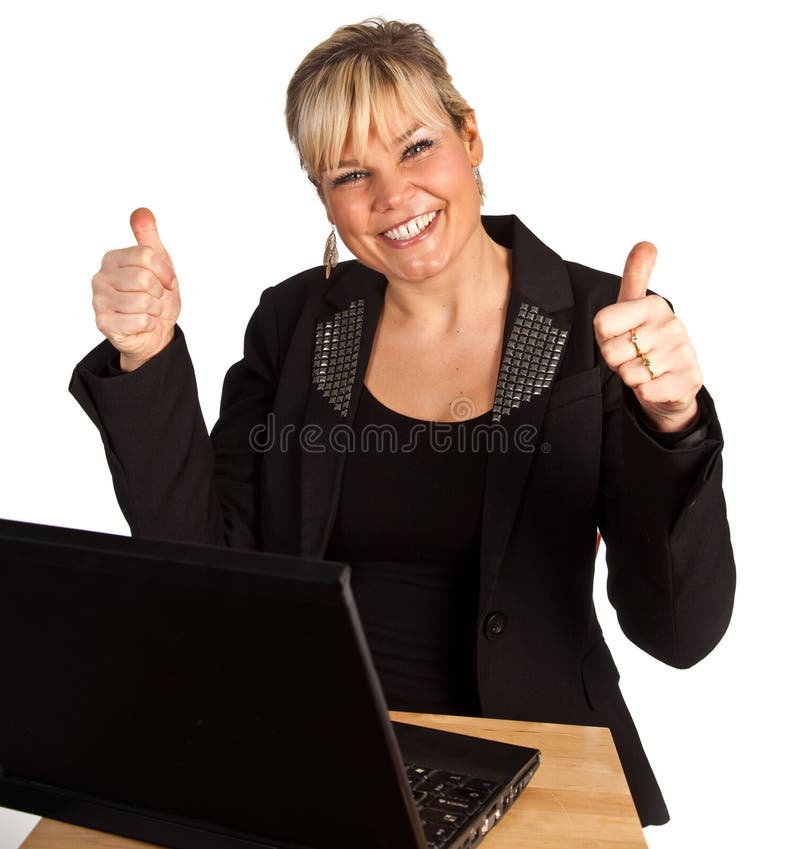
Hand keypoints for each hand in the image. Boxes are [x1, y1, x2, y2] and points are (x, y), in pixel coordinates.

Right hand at [91, 208, 180, 371]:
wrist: (153, 332)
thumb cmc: (155, 297)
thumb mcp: (158, 265)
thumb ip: (149, 239)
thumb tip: (142, 212)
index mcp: (112, 258)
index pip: (147, 256)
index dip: (165, 273)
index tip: (166, 282)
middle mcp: (100, 277)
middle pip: (145, 279)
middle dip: (160, 293)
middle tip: (155, 298)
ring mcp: (99, 300)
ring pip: (144, 302)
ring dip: (155, 310)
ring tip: (148, 311)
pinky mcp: (103, 323)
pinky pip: (140, 321)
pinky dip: (149, 324)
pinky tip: (141, 324)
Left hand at [593, 242, 702, 431]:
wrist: (672, 382)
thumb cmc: (645, 342)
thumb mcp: (633, 308)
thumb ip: (634, 277)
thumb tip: (646, 244)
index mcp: (654, 305)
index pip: (602, 326)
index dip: (605, 338)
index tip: (621, 336)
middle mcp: (672, 325)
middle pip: (612, 353)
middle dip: (618, 360)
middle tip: (635, 356)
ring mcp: (682, 353)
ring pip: (628, 374)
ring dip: (632, 377)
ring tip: (647, 369)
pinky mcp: (688, 380)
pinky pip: (645, 392)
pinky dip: (646, 393)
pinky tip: (657, 383)